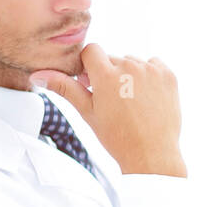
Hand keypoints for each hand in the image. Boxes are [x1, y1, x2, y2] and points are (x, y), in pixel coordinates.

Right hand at [30, 44, 187, 176]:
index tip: (91, 82)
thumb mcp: (87, 112)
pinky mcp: (169, 75)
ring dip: (129, 75)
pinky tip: (146, 96)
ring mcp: (152, 70)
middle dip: (109, 73)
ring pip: (133, 62)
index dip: (89, 66)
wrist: (152, 155)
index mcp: (107, 75)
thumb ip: (65, 87)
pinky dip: (150, 75)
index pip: (92, 51)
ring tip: (130, 101)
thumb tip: (37, 75)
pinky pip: (154, 64)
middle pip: (112, 58)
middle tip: (111, 100)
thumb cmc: (117, 137)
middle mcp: (131, 67)